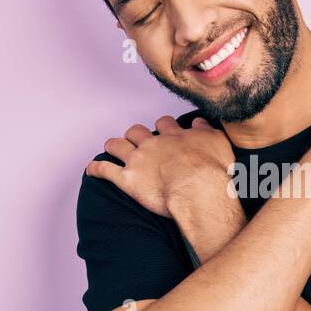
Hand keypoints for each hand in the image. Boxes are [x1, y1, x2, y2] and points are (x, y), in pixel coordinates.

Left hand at [85, 115, 234, 218]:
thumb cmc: (212, 170)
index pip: (164, 124)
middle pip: (136, 132)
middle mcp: (153, 144)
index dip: (162, 127)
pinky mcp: (127, 179)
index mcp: (174, 136)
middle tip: (135, 141)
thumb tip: (200, 122)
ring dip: (113, 146)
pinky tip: (91, 169)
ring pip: (117, 146)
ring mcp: (138, 161)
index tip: (163, 131)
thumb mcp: (218, 143)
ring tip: (110, 148)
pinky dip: (96, 169)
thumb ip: (207, 131)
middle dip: (134, 135)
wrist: (199, 188)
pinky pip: (105, 170)